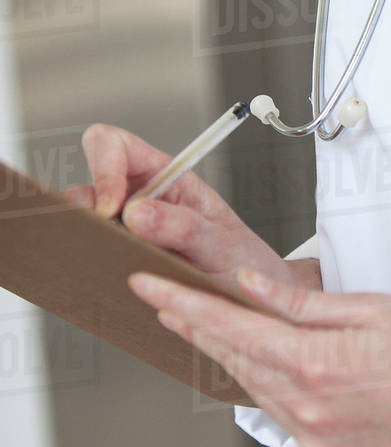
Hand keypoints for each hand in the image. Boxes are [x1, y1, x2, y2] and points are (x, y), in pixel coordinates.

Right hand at [65, 123, 319, 291]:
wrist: (252, 301)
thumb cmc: (243, 262)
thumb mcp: (221, 243)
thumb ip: (185, 227)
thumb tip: (135, 212)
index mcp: (167, 176)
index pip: (116, 146)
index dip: (104, 168)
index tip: (111, 209)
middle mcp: (141, 198)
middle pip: (87, 182)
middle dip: (85, 208)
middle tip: (105, 240)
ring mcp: (126, 230)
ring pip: (83, 222)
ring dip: (89, 241)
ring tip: (115, 264)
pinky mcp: (120, 260)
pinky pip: (91, 255)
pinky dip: (93, 265)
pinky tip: (114, 281)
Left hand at [127, 268, 390, 446]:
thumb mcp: (373, 308)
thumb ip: (302, 304)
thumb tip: (247, 289)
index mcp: (318, 365)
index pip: (230, 328)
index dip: (182, 304)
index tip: (147, 288)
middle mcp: (310, 412)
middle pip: (234, 361)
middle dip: (196, 327)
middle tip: (163, 300)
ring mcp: (319, 443)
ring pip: (257, 391)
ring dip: (232, 358)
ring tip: (206, 325)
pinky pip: (285, 418)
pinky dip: (271, 388)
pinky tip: (266, 364)